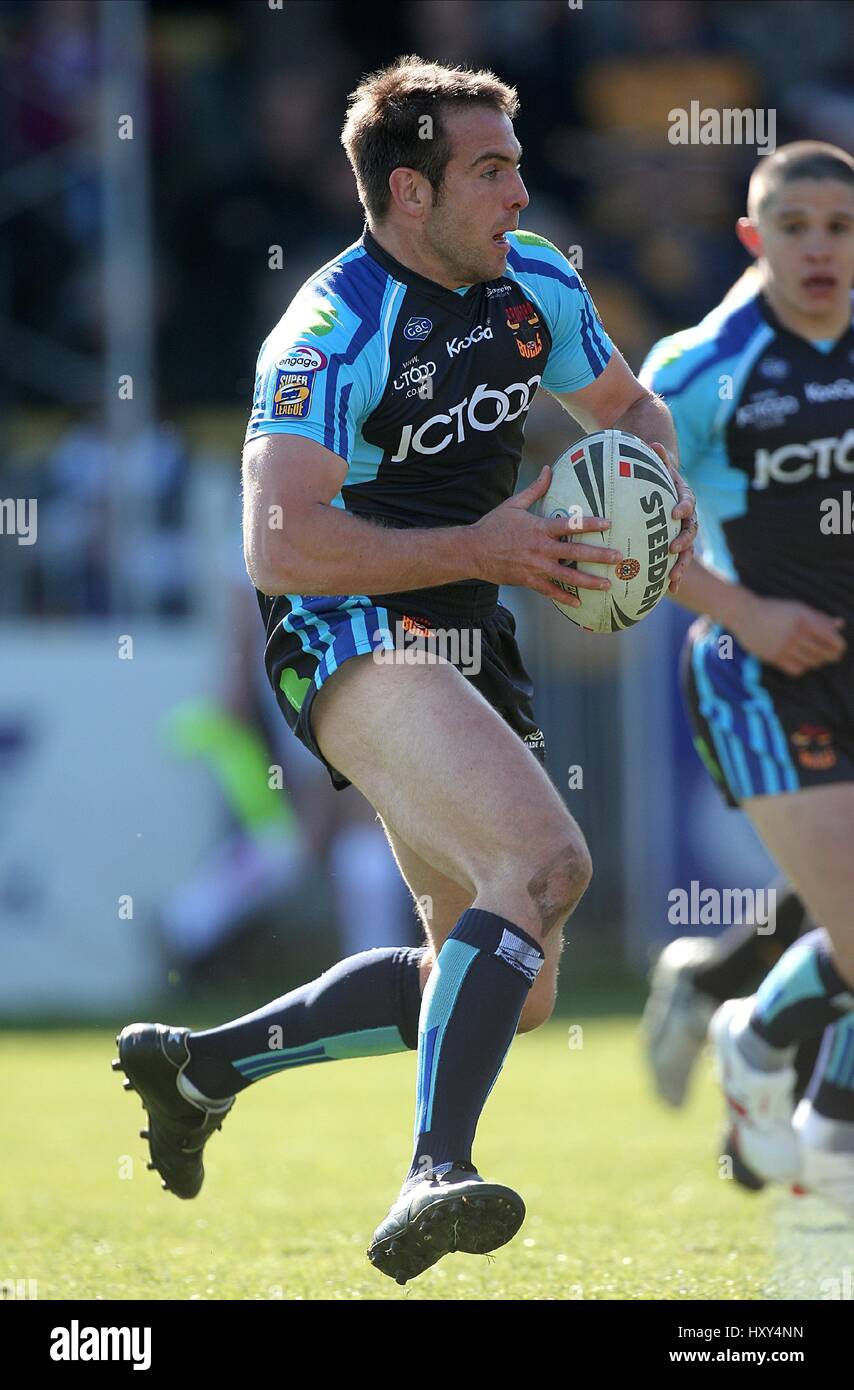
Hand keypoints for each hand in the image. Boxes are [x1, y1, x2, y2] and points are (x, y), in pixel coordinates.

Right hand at [469, 464, 622, 605]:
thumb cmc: (493, 526)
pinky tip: (579, 603)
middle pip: (576, 553)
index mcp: (539, 528)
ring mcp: (536, 567)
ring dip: (589, 581)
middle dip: (599, 556)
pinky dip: (565, 598)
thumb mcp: (514, 504)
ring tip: (608, 584)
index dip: (591, 524)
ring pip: (568, 576)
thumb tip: (548, 469)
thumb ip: (535, 489)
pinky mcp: (529, 581)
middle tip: (618, 557)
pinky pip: (550, 592)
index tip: (609, 524)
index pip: (570, 525)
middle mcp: (541, 549)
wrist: (472, 551)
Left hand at [649, 443, 695, 593]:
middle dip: (684, 541)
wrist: (659, 488)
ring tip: (673, 577)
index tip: (675, 513)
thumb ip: (657, 459)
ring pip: (687, 551)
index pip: (687, 501)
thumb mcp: (654, 466)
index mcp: (683, 497)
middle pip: (690, 530)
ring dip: (681, 564)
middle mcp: (686, 517)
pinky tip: (668, 590)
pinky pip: (676, 562)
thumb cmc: (654, 476)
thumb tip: (654, 444)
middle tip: (672, 548)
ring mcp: (682, 533)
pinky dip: (674, 576)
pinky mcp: (675, 547)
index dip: (683, 507)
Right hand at [731, 594, 846, 676]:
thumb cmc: (774, 609)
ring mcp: (784, 647)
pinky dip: (803, 667)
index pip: (831, 639)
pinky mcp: (774, 657)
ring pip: (811, 662)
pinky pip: (797, 670)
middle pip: (823, 653)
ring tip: (815, 657)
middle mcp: (796, 634)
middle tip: (832, 655)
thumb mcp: (798, 608)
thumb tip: (840, 624)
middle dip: (831, 655)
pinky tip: (801, 661)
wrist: (744, 614)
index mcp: (804, 619)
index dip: (840, 646)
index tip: (840, 648)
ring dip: (816, 661)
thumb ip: (820, 617)